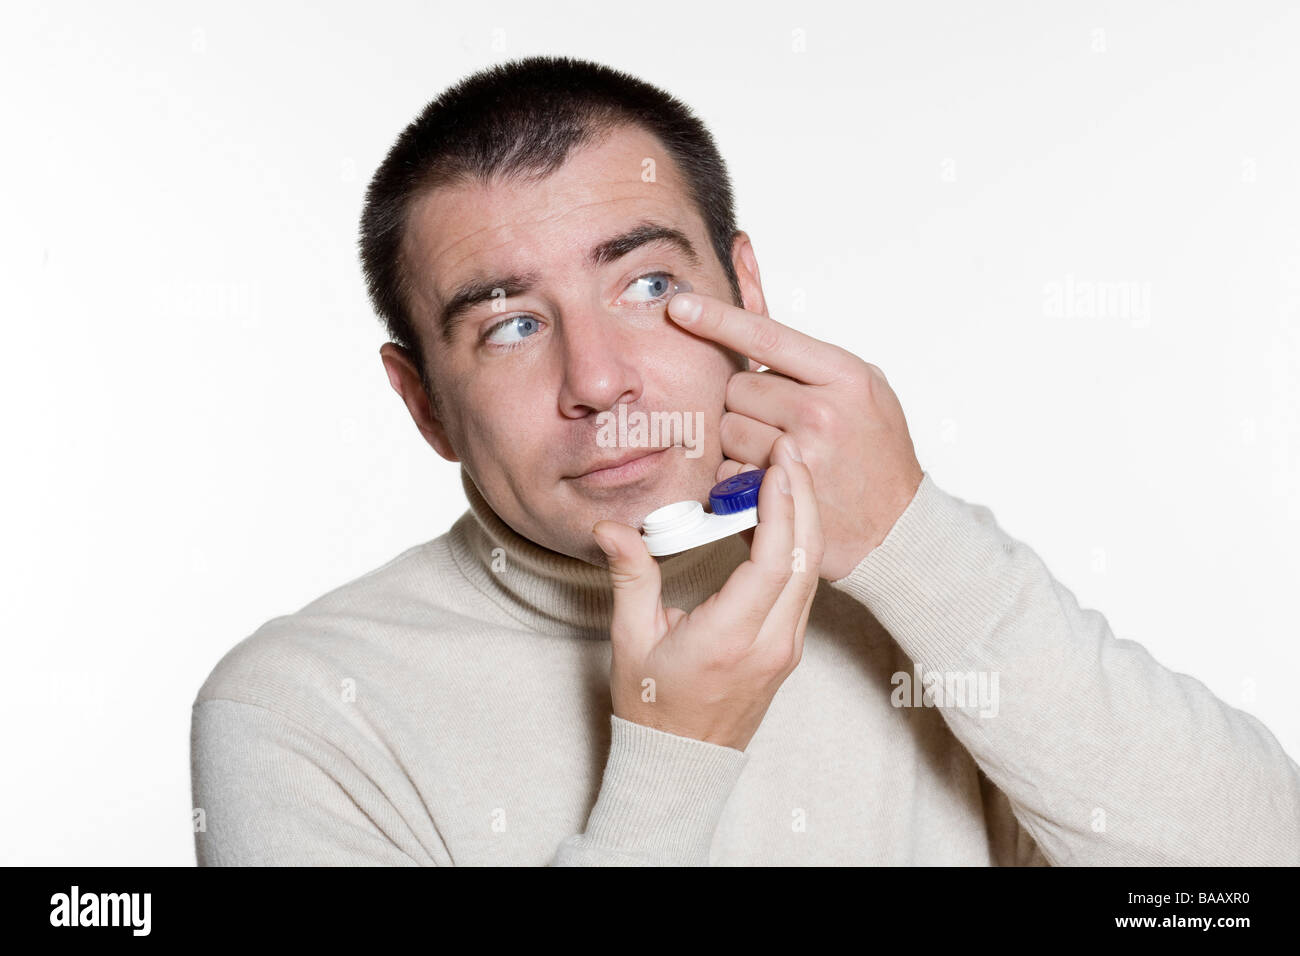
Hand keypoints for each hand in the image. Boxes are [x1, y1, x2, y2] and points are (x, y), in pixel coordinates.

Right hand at [591, 438, 821, 750]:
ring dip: (805, 517)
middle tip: (790, 450)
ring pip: (812, 569)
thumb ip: (631, 577)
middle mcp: (771, 643)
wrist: (683, 762)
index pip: (772, 561)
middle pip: (805, 557)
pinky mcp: (789, 647)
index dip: (780, 507)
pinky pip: (804, 585)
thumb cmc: (653, 706)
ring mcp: (787, 647)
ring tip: (790, 471)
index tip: (777, 464)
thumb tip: (610, 527)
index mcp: (731, 638)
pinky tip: (784, 515)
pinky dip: (799, 544)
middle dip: (803, 496)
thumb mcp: (632, 639)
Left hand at [667, 290, 923, 580]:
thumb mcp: (865, 388)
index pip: (765, 336)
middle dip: (747, 401)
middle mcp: (819, 413)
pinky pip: (727, 471)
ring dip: (741, 439)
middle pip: (737, 386)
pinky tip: (770, 480)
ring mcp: (796, 456)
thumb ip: (812, 360)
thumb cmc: (879, 453)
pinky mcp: (776, 495)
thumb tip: (751, 325)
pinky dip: (739, 476)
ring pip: (727, 428)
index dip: (717, 318)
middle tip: (781, 421)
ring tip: (778, 452)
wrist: (897, 525)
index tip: (682, 306)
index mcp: (843, 377)